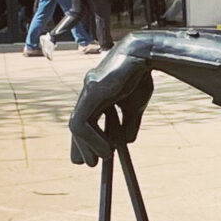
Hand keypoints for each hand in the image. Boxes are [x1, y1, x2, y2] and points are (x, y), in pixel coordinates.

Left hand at [68, 42, 154, 164]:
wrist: (143, 56)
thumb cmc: (140, 76)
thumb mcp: (135, 106)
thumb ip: (129, 123)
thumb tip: (126, 142)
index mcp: (98, 95)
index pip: (87, 121)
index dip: (89, 140)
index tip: (97, 157)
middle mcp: (89, 93)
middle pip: (78, 124)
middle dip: (81, 146)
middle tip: (88, 164)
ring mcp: (87, 92)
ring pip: (77, 126)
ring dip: (86, 146)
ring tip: (99, 161)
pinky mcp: (90, 93)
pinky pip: (81, 122)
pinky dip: (91, 139)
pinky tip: (106, 150)